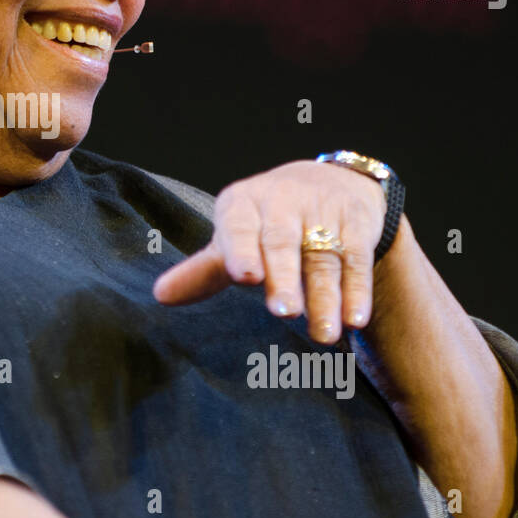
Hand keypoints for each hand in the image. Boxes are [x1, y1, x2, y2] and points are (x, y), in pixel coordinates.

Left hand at [152, 159, 388, 343]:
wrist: (324, 182)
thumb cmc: (263, 223)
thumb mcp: (232, 239)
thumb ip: (202, 271)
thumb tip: (160, 295)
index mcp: (241, 205)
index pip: (238, 227)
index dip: (242, 250)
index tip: (245, 277)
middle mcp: (280, 202)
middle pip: (282, 243)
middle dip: (283, 278)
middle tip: (284, 313)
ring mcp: (321, 210)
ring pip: (322, 257)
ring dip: (325, 297)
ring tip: (323, 335)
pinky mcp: (355, 221)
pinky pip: (357, 257)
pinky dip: (357, 289)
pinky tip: (355, 319)